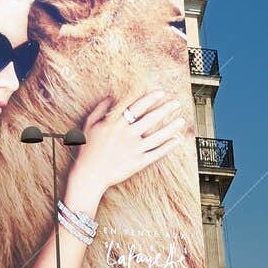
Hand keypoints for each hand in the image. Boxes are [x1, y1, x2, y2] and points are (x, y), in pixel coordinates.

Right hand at [65, 91, 188, 207]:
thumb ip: (100, 109)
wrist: (88, 175)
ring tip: (181, 120)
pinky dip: (168, 147)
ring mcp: (134, 149)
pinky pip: (157, 153)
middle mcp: (127, 134)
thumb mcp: (88, 125)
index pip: (136, 107)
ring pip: (158, 136)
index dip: (150, 99)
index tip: (160, 93)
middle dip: (165, 109)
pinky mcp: (138, 162)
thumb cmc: (86, 149)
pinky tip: (176, 140)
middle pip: (151, 119)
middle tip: (176, 103)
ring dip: (171, 127)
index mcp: (116, 124)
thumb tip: (111, 96)